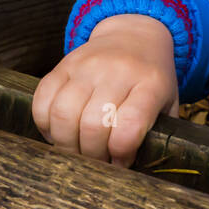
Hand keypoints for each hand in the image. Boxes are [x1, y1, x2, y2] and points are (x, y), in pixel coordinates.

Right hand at [32, 13, 179, 166]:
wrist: (135, 35)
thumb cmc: (151, 80)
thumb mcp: (166, 104)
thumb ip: (154, 136)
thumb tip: (130, 173)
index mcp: (150, 84)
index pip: (129, 124)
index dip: (121, 153)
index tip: (121, 162)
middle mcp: (117, 72)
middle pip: (92, 124)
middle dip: (91, 155)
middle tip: (98, 162)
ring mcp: (87, 66)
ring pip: (62, 114)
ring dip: (66, 144)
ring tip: (77, 150)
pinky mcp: (63, 64)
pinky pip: (42, 100)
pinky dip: (45, 125)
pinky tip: (59, 132)